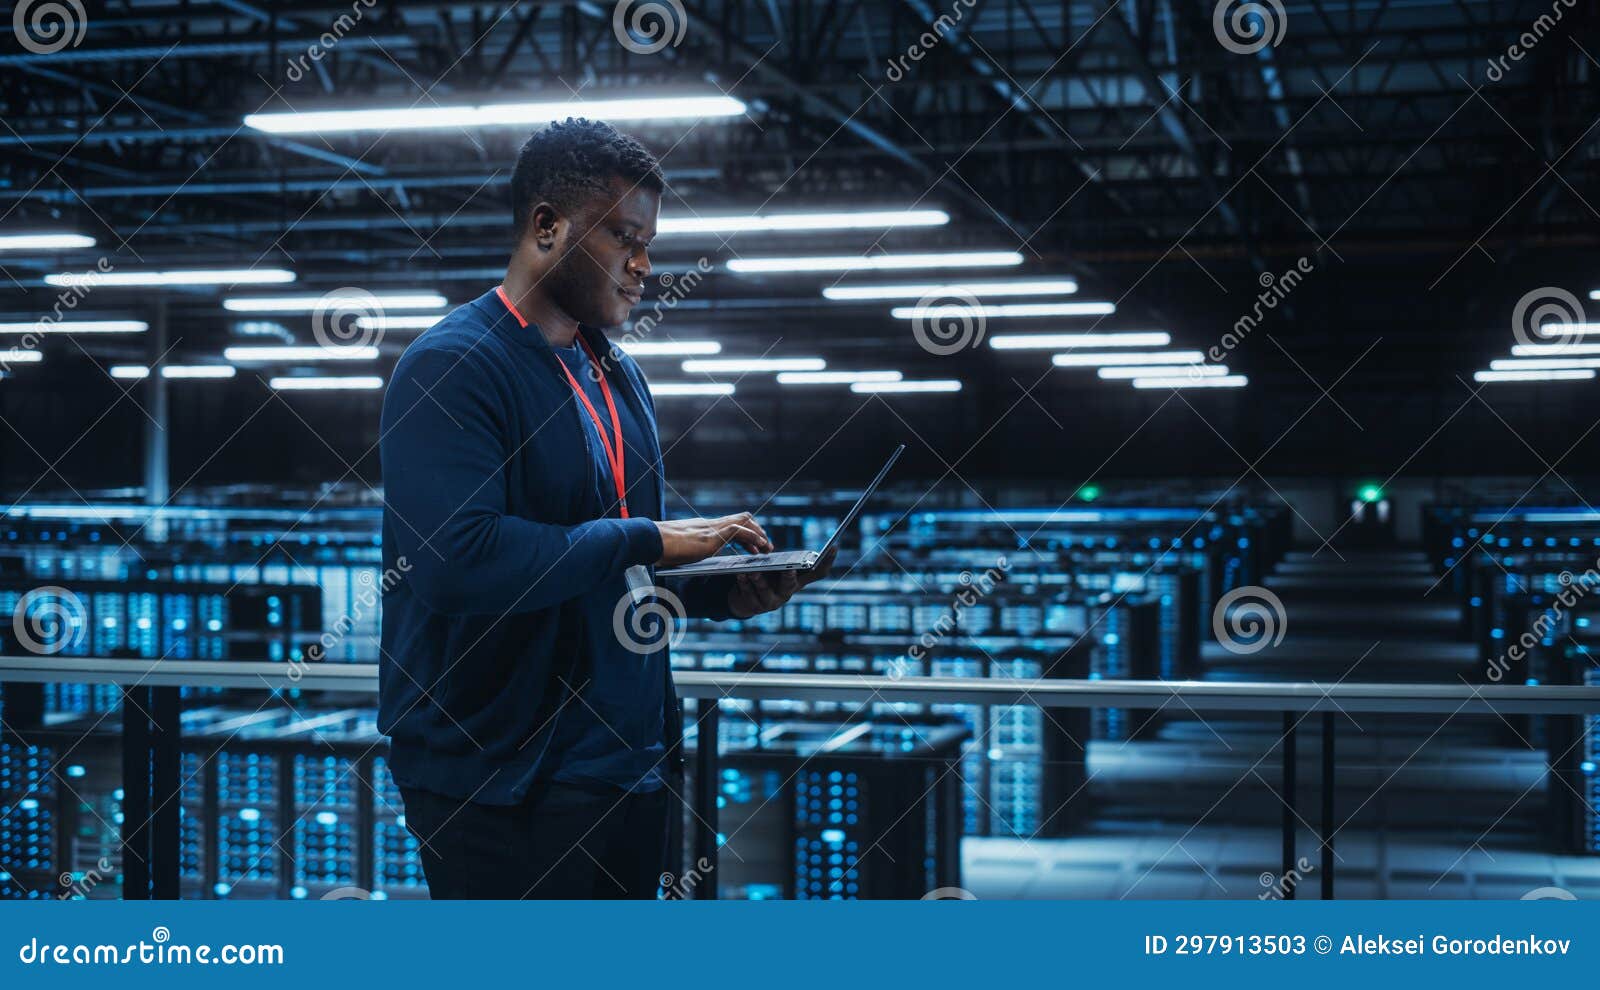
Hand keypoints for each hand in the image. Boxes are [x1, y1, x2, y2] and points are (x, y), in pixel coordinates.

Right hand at [654, 513, 771, 566]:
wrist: (653, 540)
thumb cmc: (663, 547)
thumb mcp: (684, 549)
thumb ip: (694, 550)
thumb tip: (693, 557)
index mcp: (706, 528)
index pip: (732, 524)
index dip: (747, 533)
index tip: (754, 546)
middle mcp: (712, 524)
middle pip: (743, 519)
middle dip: (757, 531)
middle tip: (766, 546)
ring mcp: (713, 528)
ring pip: (745, 521)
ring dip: (759, 533)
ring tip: (766, 547)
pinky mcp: (714, 534)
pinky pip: (740, 530)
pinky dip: (753, 536)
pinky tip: (760, 546)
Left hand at [728, 547, 835, 618]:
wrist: (746, 600)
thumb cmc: (767, 578)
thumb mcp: (778, 569)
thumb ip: (785, 561)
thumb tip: (784, 543)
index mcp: (797, 581)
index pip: (819, 573)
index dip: (828, 561)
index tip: (834, 546)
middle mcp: (788, 593)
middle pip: (791, 584)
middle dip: (789, 577)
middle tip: (788, 569)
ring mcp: (771, 602)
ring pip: (765, 591)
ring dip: (759, 580)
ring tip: (753, 571)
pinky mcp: (755, 607)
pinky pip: (749, 594)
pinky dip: (744, 584)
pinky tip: (741, 574)